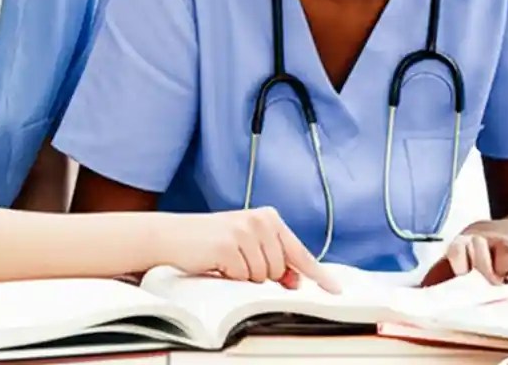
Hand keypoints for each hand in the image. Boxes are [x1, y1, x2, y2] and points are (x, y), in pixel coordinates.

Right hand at [165, 208, 340, 293]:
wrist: (173, 235)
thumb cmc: (212, 242)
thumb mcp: (247, 245)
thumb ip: (274, 258)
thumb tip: (295, 281)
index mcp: (269, 218)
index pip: (299, 252)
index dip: (318, 275)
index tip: (334, 290)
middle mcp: (260, 220)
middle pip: (280, 270)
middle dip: (262, 275)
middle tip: (239, 262)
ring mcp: (244, 231)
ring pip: (261, 276)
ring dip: (244, 277)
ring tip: (226, 261)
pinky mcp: (228, 245)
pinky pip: (241, 277)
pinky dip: (229, 277)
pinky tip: (217, 262)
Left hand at [421, 232, 507, 285]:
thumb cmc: (474, 257)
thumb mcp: (453, 264)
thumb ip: (436, 280)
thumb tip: (416, 296)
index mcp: (462, 243)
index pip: (457, 246)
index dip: (459, 259)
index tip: (462, 273)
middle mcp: (483, 239)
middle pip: (481, 246)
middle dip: (483, 268)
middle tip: (485, 283)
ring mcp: (506, 243)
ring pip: (506, 250)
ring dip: (503, 270)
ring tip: (500, 280)